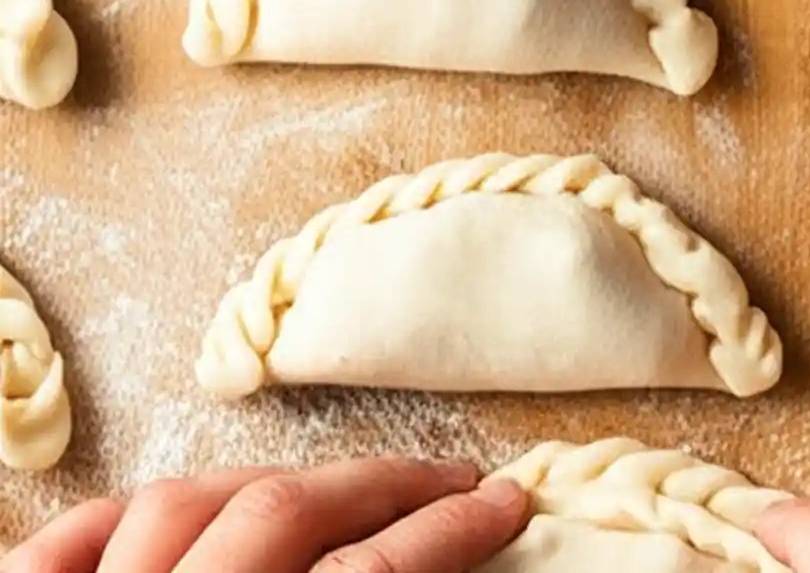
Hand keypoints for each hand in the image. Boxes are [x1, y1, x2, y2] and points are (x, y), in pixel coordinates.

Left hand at [2, 457, 529, 572]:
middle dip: (381, 485)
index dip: (448, 533)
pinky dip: (118, 516)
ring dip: (274, 483)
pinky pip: (67, 542)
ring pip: (183, 505)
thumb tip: (429, 564)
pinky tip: (171, 509)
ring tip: (336, 489)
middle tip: (450, 481)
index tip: (507, 502)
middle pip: (283, 518)